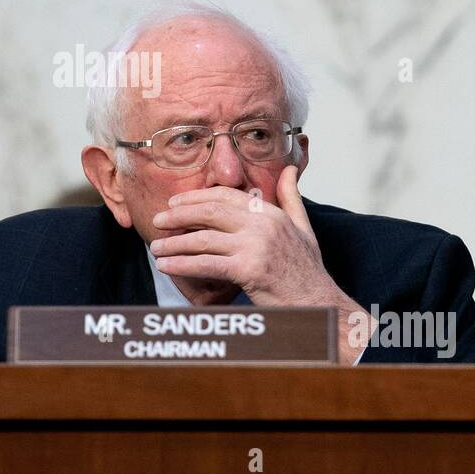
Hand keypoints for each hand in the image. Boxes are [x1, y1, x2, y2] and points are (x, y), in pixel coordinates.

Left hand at [150, 166, 372, 361]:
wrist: (319, 304)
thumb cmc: (307, 271)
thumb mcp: (303, 228)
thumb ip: (291, 197)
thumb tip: (290, 169)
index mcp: (271, 213)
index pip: (226, 196)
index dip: (197, 197)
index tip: (175, 202)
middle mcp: (263, 225)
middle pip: (210, 212)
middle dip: (179, 215)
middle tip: (158, 220)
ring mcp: (255, 246)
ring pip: (203, 239)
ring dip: (174, 243)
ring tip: (155, 247)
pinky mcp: (248, 269)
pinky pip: (206, 264)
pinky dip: (182, 264)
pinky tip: (166, 265)